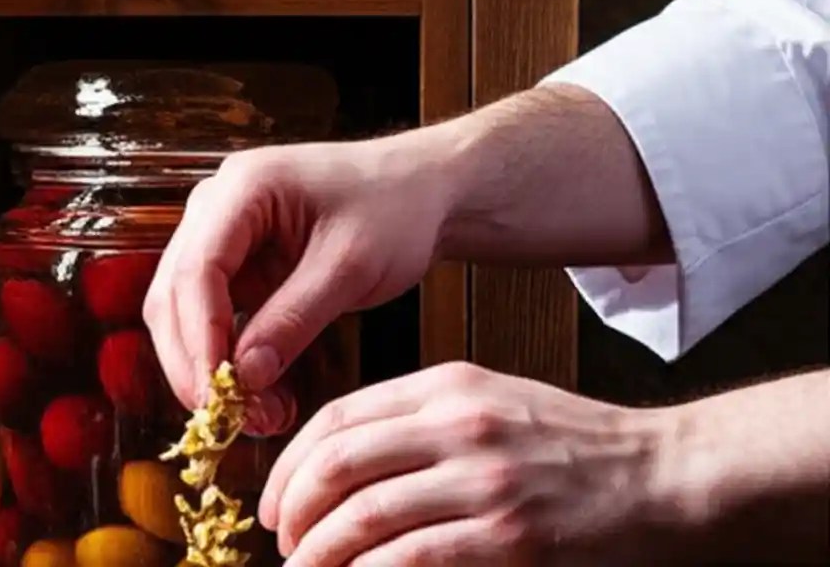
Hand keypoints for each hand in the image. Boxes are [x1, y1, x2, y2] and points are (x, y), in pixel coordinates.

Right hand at [141, 133, 458, 428]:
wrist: (421, 193)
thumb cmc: (394, 210)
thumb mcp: (350, 267)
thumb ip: (294, 320)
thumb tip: (244, 377)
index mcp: (243, 188)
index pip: (196, 269)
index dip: (199, 336)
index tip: (217, 393)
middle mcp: (216, 207)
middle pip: (173, 294)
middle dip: (195, 362)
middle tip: (228, 420)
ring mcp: (220, 236)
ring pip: (183, 314)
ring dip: (210, 370)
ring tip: (260, 418)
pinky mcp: (235, 267)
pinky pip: (214, 321)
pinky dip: (232, 362)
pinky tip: (265, 398)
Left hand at [262, 362, 671, 566]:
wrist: (662, 476)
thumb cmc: (570, 445)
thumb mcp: (491, 403)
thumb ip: (418, 420)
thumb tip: (336, 464)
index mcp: (447, 387)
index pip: (338, 418)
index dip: (291, 465)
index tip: (274, 502)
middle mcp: (460, 425)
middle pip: (339, 464)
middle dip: (295, 510)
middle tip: (285, 543)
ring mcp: (486, 481)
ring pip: (365, 516)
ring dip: (322, 552)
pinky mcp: (510, 538)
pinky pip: (410, 559)